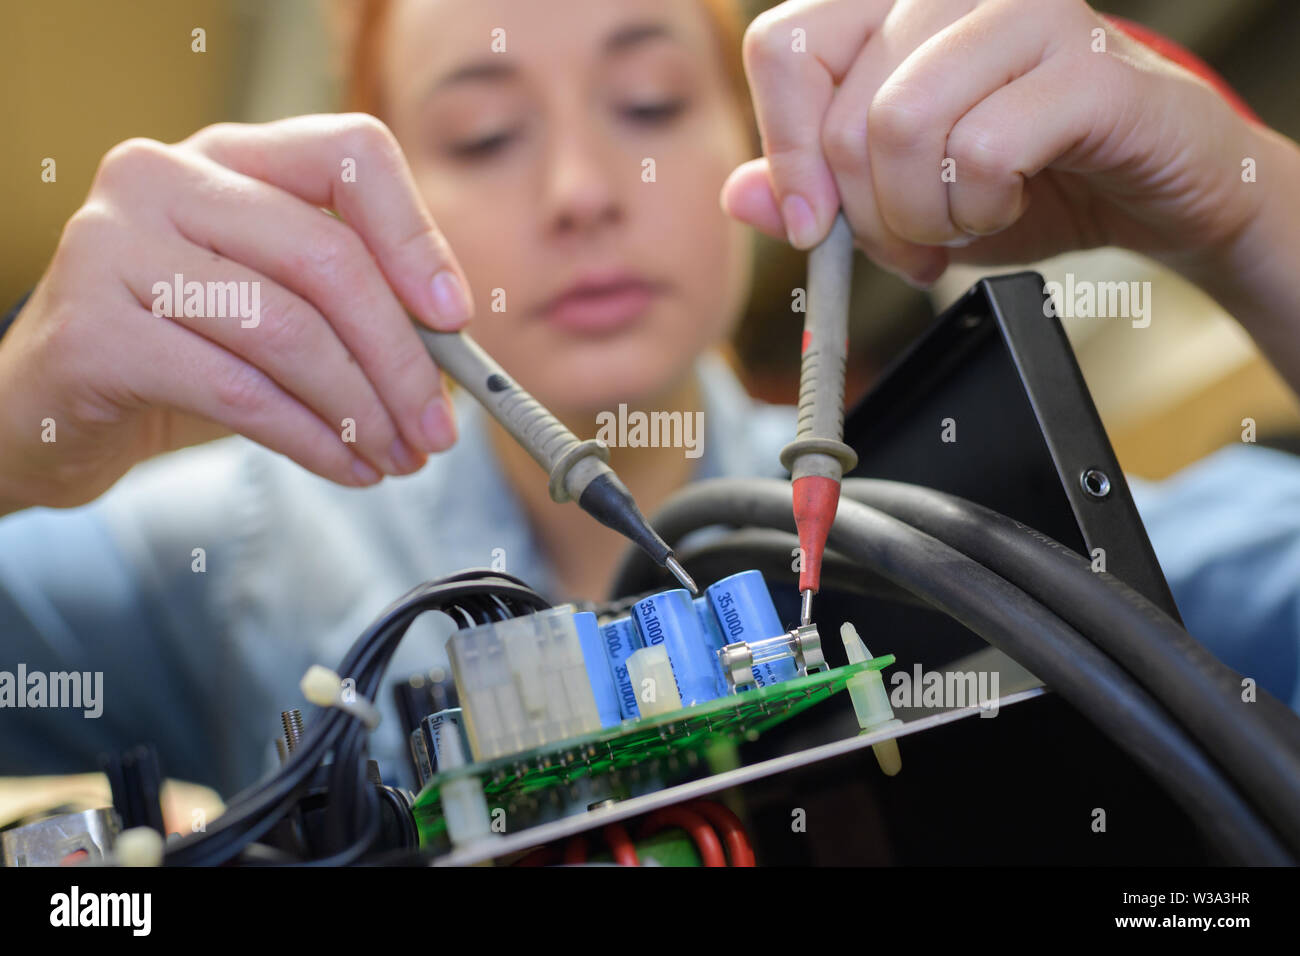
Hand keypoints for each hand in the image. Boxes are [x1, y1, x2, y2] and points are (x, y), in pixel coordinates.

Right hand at [0, 115, 473, 513]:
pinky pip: (240, 393)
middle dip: (402, 358)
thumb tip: (451, 358)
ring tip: (396, 458)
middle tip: (438, 429)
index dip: (416, 237)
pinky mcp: (94, 333)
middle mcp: (164, 178)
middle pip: (328, 258)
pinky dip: (313, 441)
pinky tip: (347, 467)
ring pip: (288, 331)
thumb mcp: (272, 310)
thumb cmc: (181, 354)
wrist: (47, 410)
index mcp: (226, 156)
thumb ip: (353, 311)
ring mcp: (116, 247)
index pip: (350, 154)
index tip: (452, 319)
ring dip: (363, 410)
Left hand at [722, 0, 1266, 288]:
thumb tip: (739, 194)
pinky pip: (983, 150)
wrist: (1150, 188)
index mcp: (892, 1)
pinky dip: (980, 209)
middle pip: (843, 114)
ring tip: (959, 224)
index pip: (784, 48)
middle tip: (909, 245)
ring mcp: (1027, 11)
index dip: (787, 148)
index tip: (813, 222)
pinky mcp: (1090, 65)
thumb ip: (813, 190)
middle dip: (866, 216)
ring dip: (922, 216)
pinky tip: (1006, 205)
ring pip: (902, 126)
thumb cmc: (1020, 176)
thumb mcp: (893, 196)